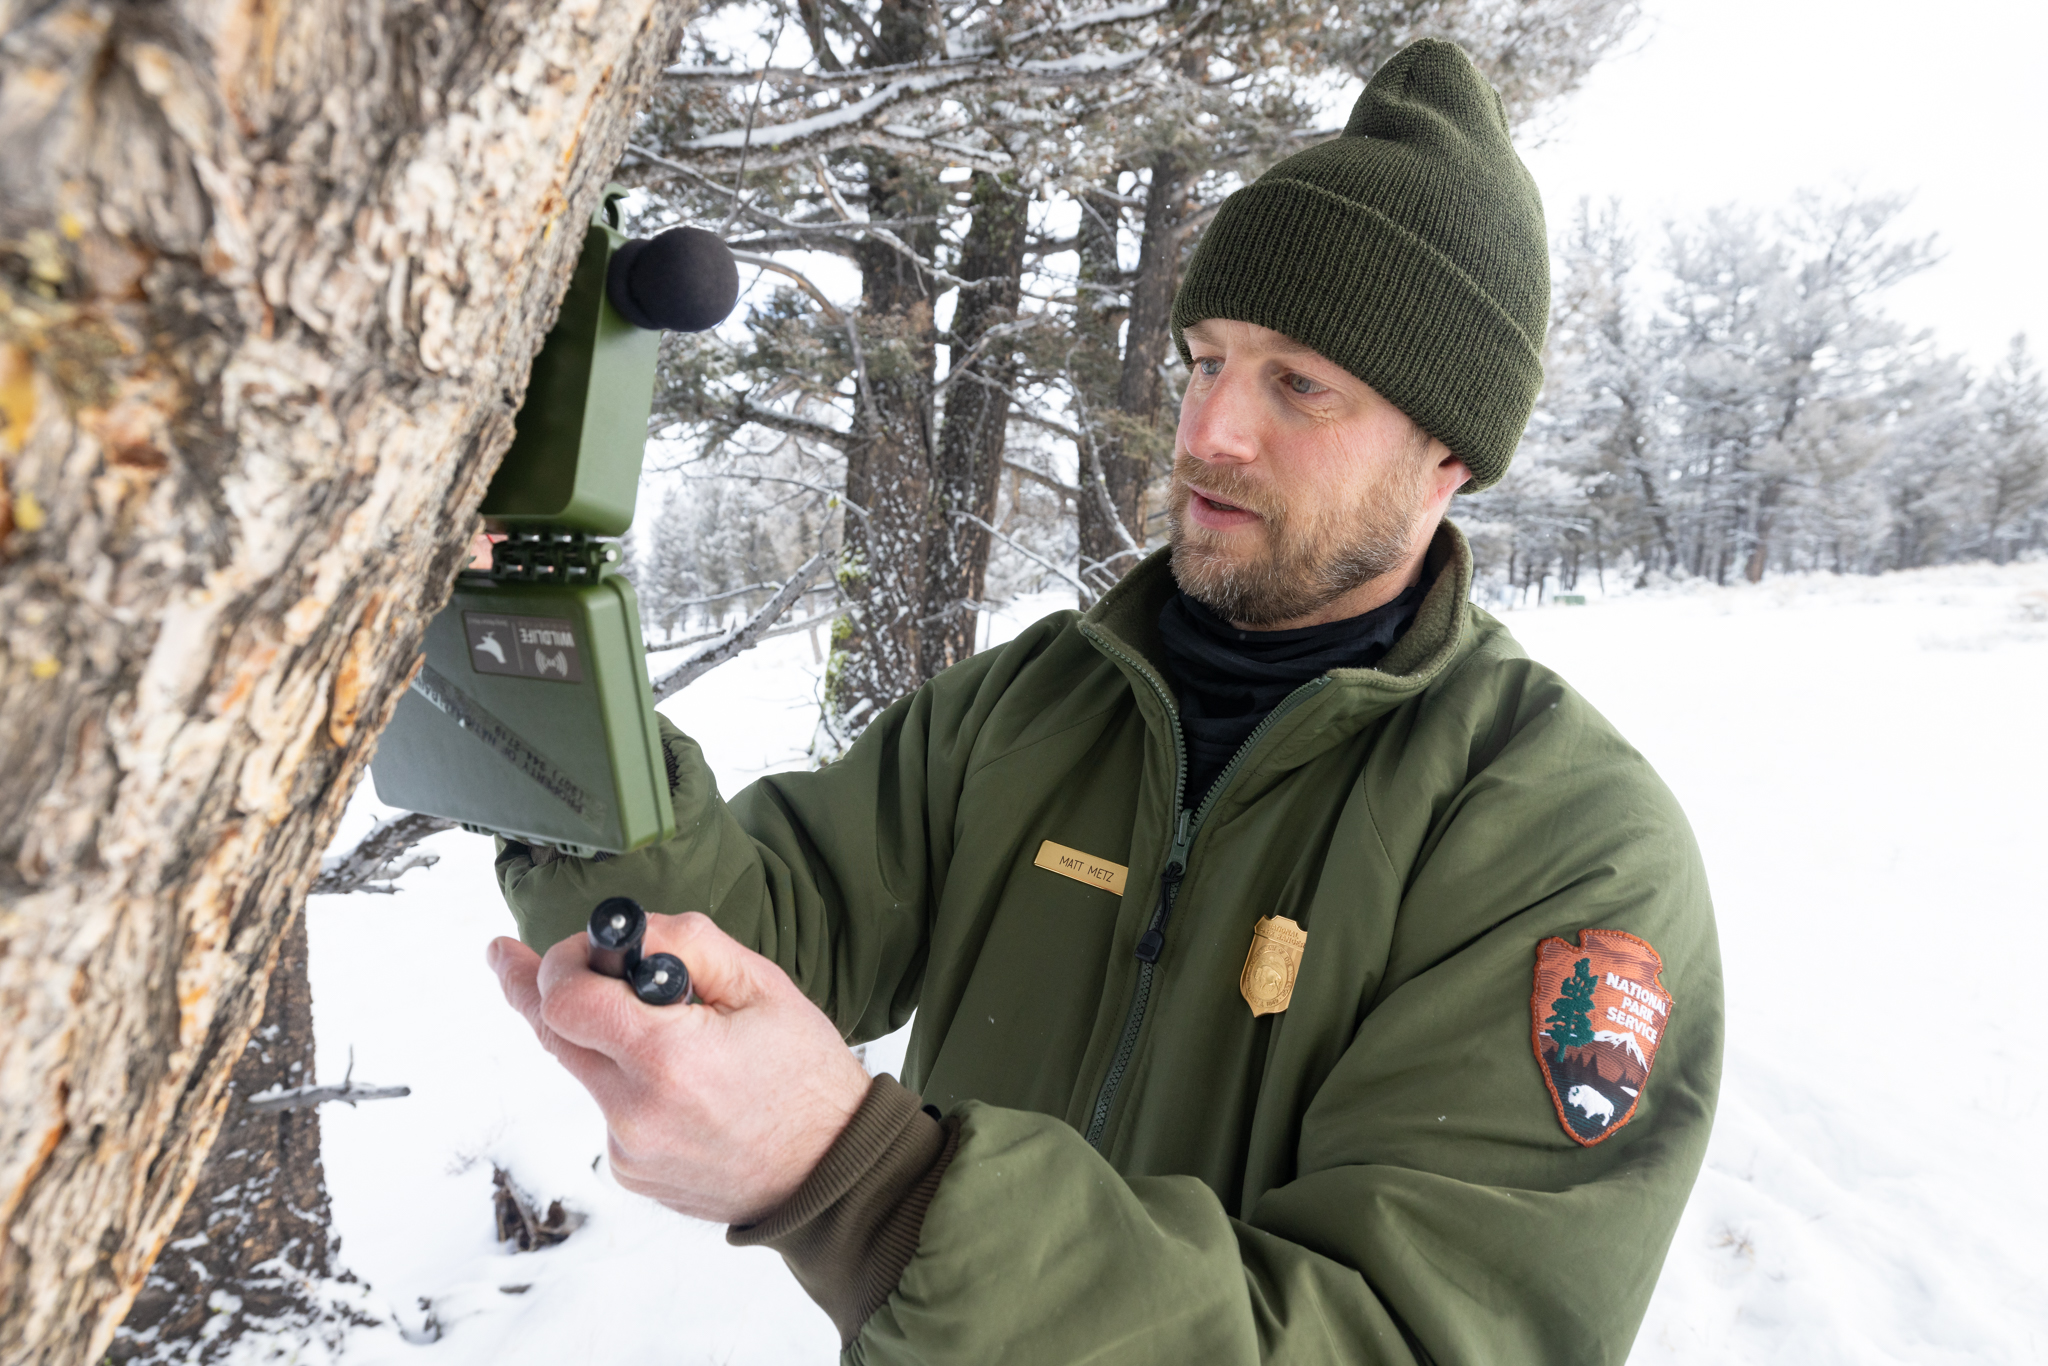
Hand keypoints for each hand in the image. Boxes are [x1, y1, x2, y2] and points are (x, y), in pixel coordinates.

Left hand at [488, 913, 870, 1223]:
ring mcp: (628, 1150)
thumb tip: (628, 934)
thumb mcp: (763, 985)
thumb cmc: (808, 1077)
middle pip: (551, 1034)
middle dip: (541, 986)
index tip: (582, 947)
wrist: (833, 1172)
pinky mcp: (629, 1173)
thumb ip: (686, 943)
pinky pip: (607, 1108)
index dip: (562, 960)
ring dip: (601, 1037)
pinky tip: (681, 1086)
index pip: (563, 998)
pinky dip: (628, 1082)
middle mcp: (636, 1112)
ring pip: (581, 1069)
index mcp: (669, 1058)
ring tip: (660, 1029)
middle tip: (511, 957)